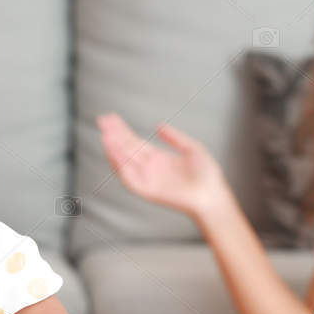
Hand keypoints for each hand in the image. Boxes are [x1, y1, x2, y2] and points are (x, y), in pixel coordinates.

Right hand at [95, 112, 229, 221]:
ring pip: (125, 162)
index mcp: (159, 159)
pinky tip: (113, 152)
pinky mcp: (148, 190)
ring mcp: (148, 179)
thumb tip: (158, 125)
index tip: (111, 118)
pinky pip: (129, 178)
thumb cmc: (207, 175)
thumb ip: (174, 137)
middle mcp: (150, 168)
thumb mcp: (191, 149)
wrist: (212, 195)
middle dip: (114, 135)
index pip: (135, 142)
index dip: (122, 131)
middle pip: (127, 149)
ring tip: (104, 133)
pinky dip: (120, 166)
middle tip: (101, 120)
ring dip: (113, 149)